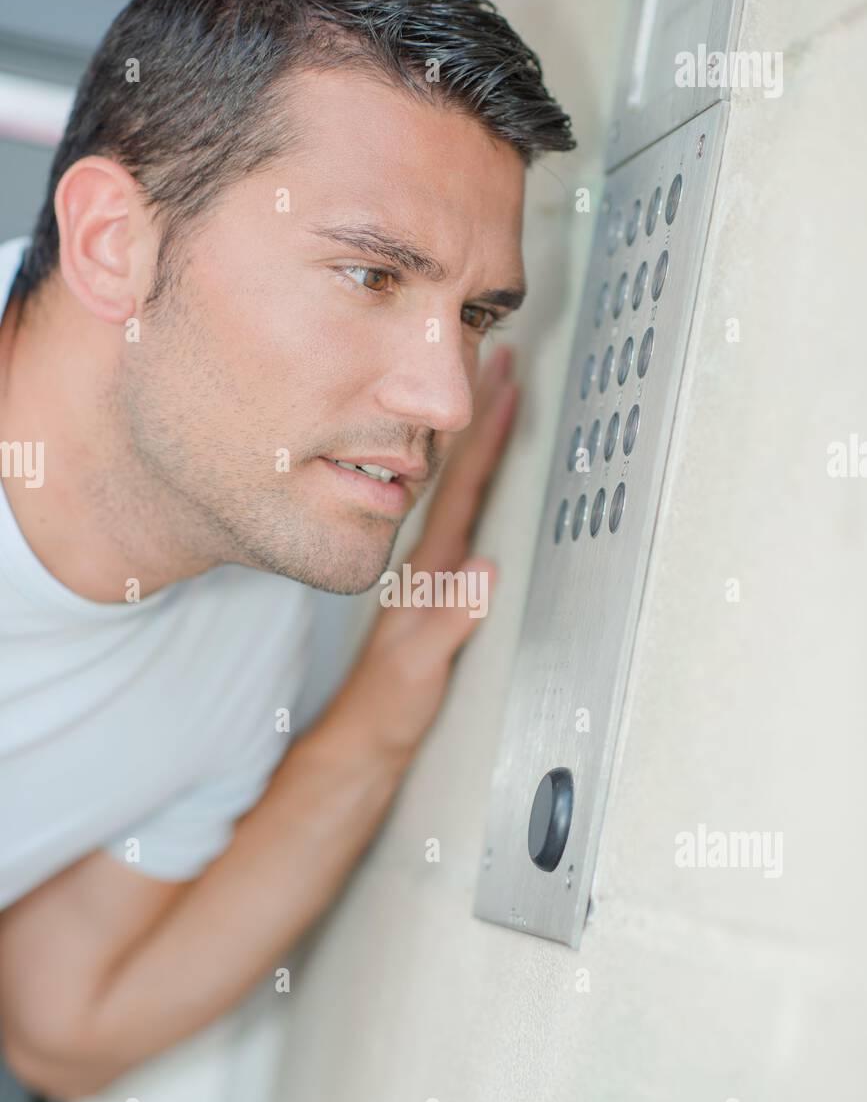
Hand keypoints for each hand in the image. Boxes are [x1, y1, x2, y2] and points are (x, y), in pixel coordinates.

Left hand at [331, 344, 519, 761]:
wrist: (363, 738)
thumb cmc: (385, 705)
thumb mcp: (418, 667)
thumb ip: (448, 621)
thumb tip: (483, 574)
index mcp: (426, 569)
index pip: (460, 488)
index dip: (486, 437)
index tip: (508, 387)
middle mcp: (427, 563)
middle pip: (459, 474)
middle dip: (485, 418)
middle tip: (509, 364)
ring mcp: (430, 575)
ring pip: (456, 492)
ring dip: (477, 444)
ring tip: (497, 400)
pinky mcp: (434, 593)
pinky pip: (457, 521)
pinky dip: (471, 487)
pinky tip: (475, 479)